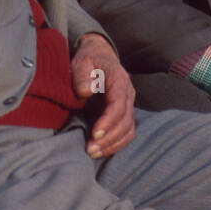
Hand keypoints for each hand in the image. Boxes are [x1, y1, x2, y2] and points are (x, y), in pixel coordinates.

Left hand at [71, 33, 134, 158]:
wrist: (99, 56)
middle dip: (109, 138)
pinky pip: (127, 132)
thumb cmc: (88, 60)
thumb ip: (82, 75)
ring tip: (93, 152)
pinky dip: (116, 144)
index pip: (119, 104)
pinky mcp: (124, 113)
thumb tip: (86, 92)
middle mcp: (128, 93)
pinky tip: (101, 151)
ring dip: (113, 144)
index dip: (108, 121)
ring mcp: (128, 104)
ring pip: (129, 129)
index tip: (94, 134)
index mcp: (119, 79)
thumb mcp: (81, 62)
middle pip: (125, 120)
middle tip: (90, 149)